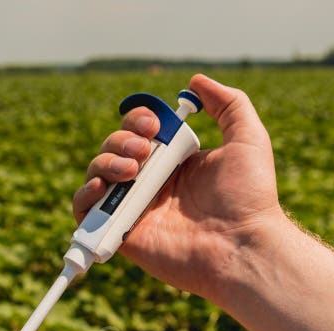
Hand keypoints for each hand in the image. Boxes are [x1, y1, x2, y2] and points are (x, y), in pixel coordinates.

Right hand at [72, 73, 284, 303]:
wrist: (241, 245)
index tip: (153, 124)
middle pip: (114, 148)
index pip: (140, 131)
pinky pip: (85, 212)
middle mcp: (152, 184)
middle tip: (144, 151)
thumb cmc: (249, 196)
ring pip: (97, 174)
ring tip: (131, 170)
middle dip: (122, 140)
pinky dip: (84, 195)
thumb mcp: (247, 138)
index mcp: (175, 162)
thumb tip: (195, 82)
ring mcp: (135, 209)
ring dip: (105, 162)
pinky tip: (102, 187)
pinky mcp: (121, 234)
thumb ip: (228, 104)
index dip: (138, 120)